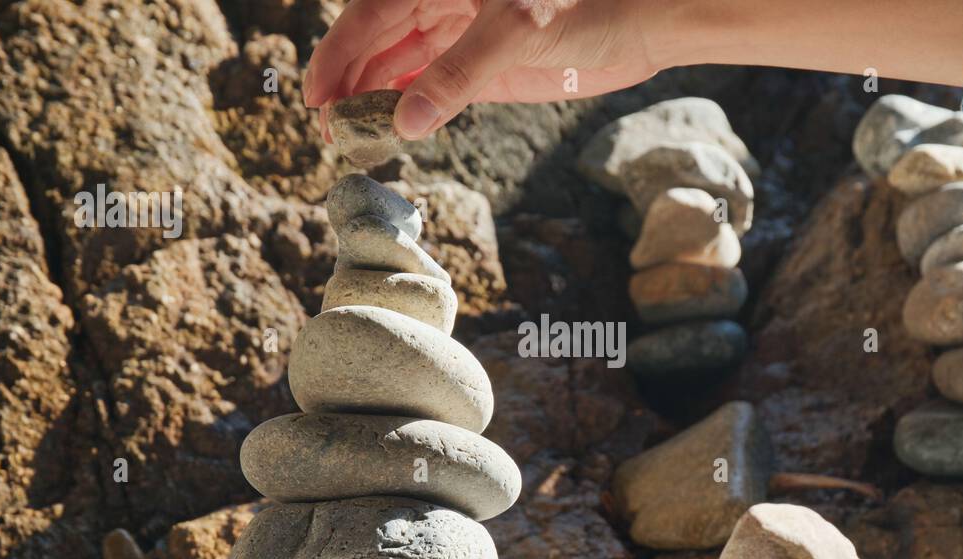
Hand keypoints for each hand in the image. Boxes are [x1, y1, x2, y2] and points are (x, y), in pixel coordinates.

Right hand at [304, 0, 665, 140]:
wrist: (647, 20)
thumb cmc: (587, 1)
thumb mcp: (518, 30)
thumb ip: (458, 75)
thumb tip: (404, 122)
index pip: (368, 14)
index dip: (336, 55)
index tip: (315, 99)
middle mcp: (443, 3)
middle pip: (377, 43)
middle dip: (349, 85)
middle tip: (331, 134)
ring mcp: (464, 36)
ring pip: (401, 70)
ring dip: (375, 103)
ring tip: (354, 141)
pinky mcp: (488, 68)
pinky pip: (435, 90)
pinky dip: (411, 111)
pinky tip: (393, 132)